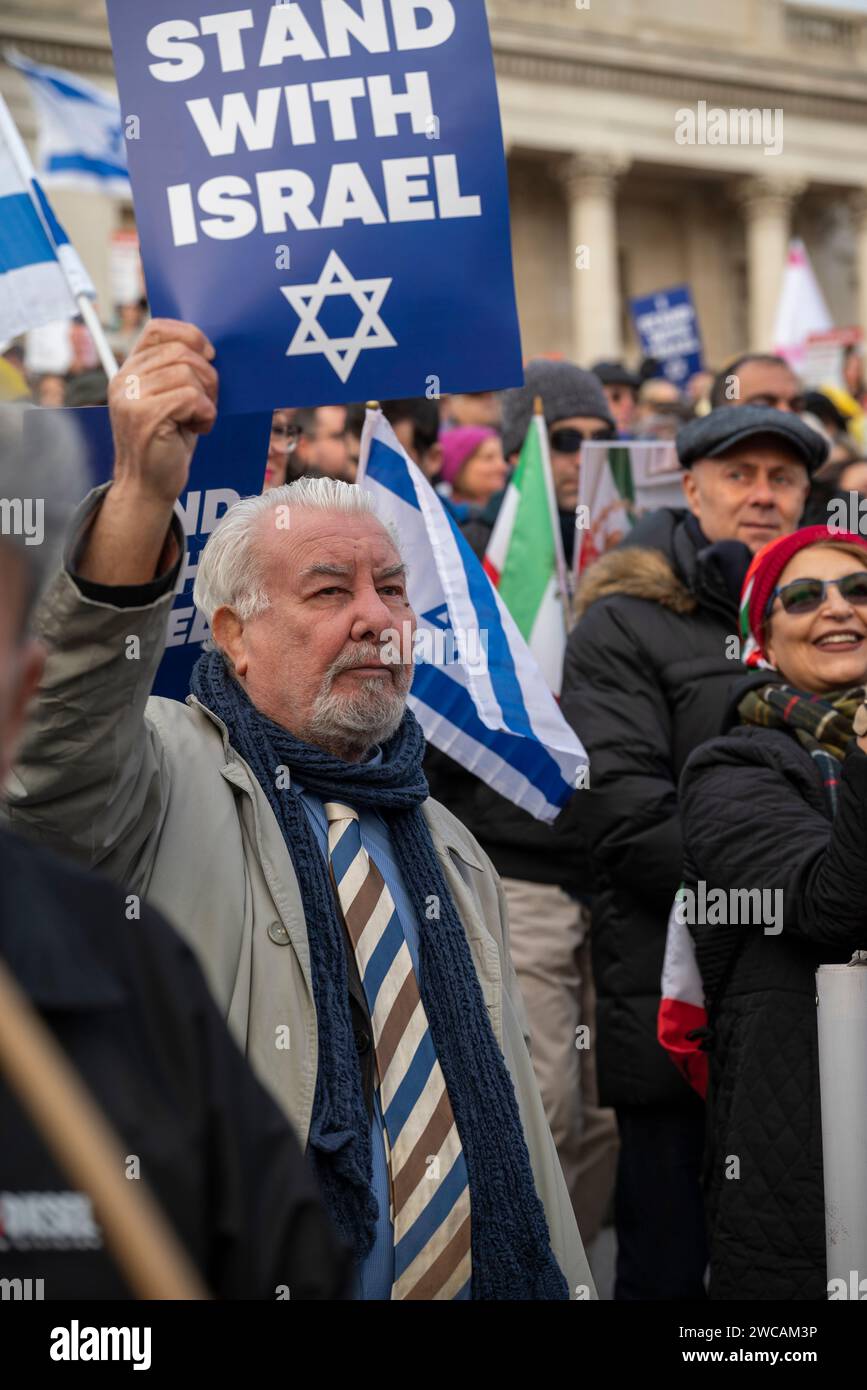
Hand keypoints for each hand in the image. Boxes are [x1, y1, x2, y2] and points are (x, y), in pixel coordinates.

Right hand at [109, 319, 217, 505]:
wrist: (146, 487)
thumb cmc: (165, 444)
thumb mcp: (168, 400)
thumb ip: (176, 372)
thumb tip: (208, 348)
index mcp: (129, 370)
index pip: (157, 329)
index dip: (189, 335)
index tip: (208, 355)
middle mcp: (124, 379)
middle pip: (181, 351)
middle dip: (207, 375)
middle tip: (207, 402)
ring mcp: (131, 397)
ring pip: (188, 373)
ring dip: (207, 397)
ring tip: (199, 418)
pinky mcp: (145, 415)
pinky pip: (192, 397)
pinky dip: (206, 413)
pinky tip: (199, 429)